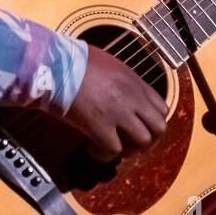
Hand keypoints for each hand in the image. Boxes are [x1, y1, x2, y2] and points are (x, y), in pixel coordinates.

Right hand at [60, 45, 167, 160]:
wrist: (54, 64)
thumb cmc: (73, 59)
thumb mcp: (107, 63)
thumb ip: (120, 80)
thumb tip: (117, 91)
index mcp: (134, 81)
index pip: (161, 108)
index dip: (151, 122)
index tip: (137, 126)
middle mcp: (132, 97)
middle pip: (159, 128)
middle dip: (147, 140)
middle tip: (129, 142)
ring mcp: (118, 112)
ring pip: (142, 141)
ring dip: (129, 149)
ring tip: (111, 147)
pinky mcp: (100, 126)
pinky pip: (113, 151)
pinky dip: (104, 155)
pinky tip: (92, 149)